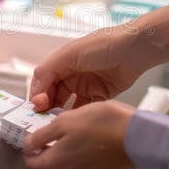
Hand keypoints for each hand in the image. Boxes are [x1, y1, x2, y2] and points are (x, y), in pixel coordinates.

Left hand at [23, 100, 135, 168]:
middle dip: (47, 147)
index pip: (30, 162)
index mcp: (54, 165)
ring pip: (66, 164)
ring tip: (75, 129)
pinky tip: (89, 137)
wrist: (136, 137)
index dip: (29, 146)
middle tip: (54, 127)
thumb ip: (41, 135)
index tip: (33, 133)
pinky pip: (83, 164)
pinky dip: (81, 152)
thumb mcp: (63, 122)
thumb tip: (28, 143)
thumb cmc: (102, 126)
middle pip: (48, 164)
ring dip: (66, 149)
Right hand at [30, 6, 168, 111]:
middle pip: (53, 95)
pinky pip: (86, 109)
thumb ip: (48, 71)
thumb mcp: (69, 54)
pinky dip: (81, 115)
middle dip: (48, 108)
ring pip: (68, 105)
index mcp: (61, 63)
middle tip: (45, 120)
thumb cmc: (103, 44)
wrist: (134, 49)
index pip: (42, 83)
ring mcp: (85, 85)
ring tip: (60, 124)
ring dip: (63, 114)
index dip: (38, 96)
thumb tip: (34, 91)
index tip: (37, 108)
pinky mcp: (100, 95)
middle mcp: (71, 75)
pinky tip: (78, 121)